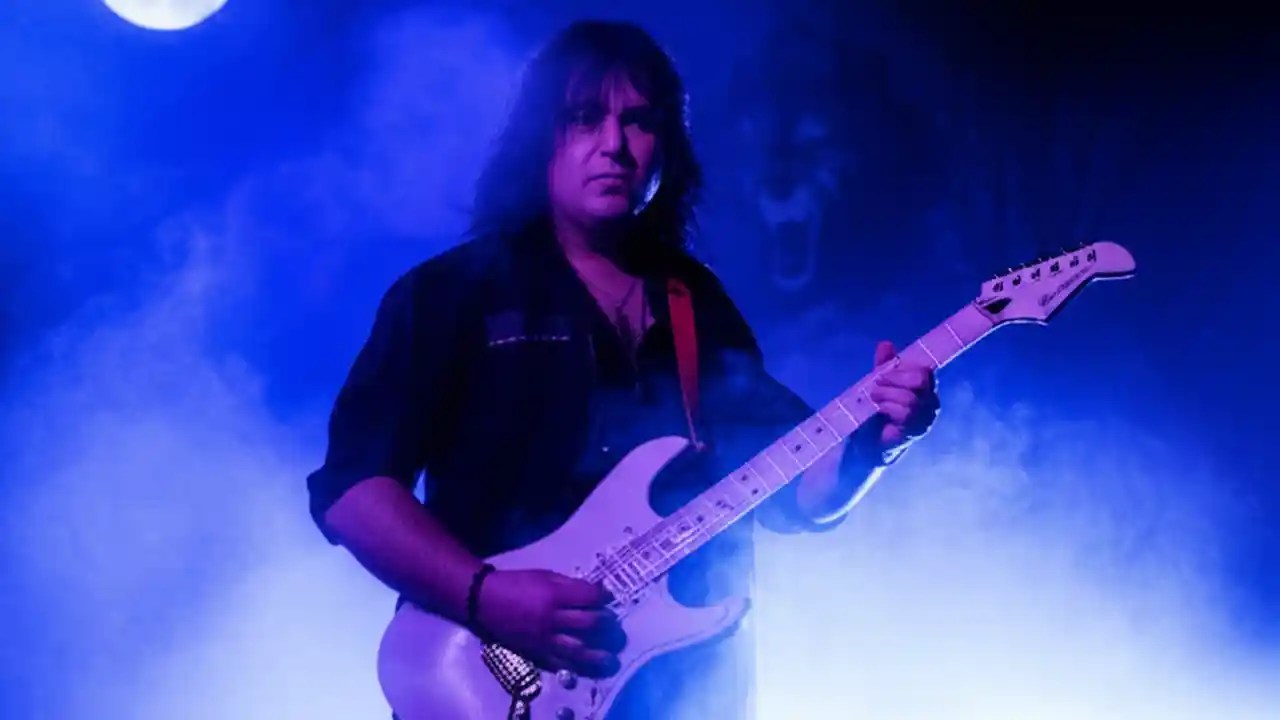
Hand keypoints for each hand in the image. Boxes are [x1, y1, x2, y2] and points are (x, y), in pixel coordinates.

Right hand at [474, 569, 624, 677]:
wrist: (484, 601)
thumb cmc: (516, 583)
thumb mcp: (544, 575)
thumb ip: (570, 584)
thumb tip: (595, 590)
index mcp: (554, 595)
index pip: (590, 597)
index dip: (603, 597)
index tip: (608, 597)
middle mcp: (552, 618)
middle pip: (590, 623)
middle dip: (607, 623)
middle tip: (612, 623)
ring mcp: (545, 638)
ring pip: (580, 650)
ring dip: (599, 653)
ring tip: (610, 655)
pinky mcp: (536, 652)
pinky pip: (561, 663)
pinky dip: (577, 665)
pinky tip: (587, 664)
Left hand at [867, 340, 939, 450]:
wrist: (869, 442)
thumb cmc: (877, 411)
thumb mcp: (880, 383)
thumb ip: (884, 365)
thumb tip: (885, 344)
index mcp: (926, 388)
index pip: (924, 370)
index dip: (903, 367)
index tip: (885, 371)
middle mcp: (931, 403)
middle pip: (920, 380)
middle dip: (895, 378)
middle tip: (877, 382)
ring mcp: (925, 419)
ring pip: (910, 397)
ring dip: (886, 393)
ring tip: (874, 397)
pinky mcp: (915, 432)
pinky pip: (905, 413)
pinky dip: (888, 407)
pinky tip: (880, 409)